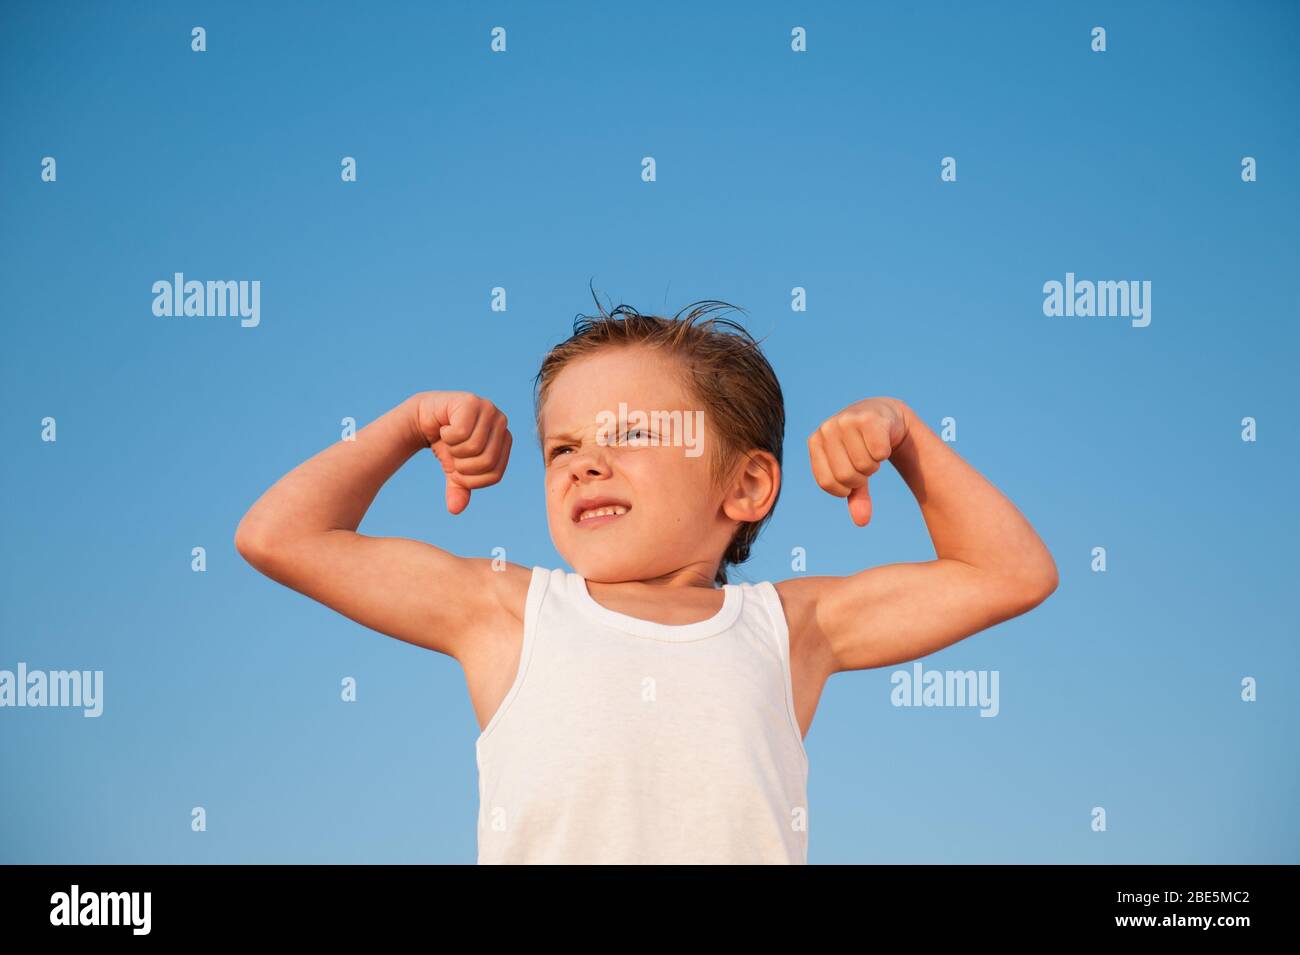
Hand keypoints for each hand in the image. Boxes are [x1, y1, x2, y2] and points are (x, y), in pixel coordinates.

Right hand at [412, 391, 511, 513]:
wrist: (425, 420)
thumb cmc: (446, 445)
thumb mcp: (454, 471)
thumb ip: (460, 489)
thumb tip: (455, 509)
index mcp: (505, 441)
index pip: (495, 475)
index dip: (471, 479)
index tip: (458, 467)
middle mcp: (502, 423)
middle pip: (487, 461)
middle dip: (461, 464)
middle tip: (452, 452)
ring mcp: (489, 409)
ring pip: (474, 447)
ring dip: (454, 449)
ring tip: (449, 438)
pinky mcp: (472, 402)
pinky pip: (462, 433)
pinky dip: (447, 435)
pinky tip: (445, 426)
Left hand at [808, 397, 909, 525]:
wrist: (883, 415)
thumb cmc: (862, 446)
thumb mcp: (854, 472)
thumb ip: (855, 496)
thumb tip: (862, 522)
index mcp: (815, 441)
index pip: (826, 483)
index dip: (844, 488)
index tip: (853, 478)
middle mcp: (826, 428)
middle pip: (845, 476)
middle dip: (861, 477)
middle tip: (865, 463)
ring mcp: (846, 420)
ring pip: (864, 465)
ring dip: (874, 464)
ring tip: (872, 450)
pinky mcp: (869, 418)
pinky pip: (879, 452)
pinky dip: (885, 452)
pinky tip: (882, 440)